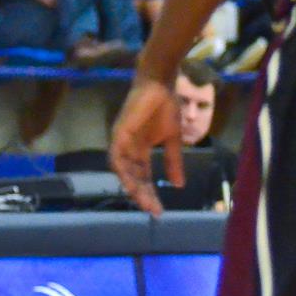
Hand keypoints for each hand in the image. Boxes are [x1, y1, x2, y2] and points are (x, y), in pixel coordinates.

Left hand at [109, 77, 182, 215]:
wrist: (161, 84)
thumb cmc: (166, 107)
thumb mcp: (173, 140)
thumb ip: (173, 162)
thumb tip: (178, 186)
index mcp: (141, 149)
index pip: (143, 176)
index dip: (150, 193)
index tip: (159, 210)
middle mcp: (129, 147)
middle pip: (132, 177)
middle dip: (142, 194)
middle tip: (153, 210)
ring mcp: (122, 140)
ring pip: (122, 170)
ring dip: (132, 186)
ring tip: (144, 200)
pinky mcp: (119, 131)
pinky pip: (116, 155)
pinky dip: (122, 170)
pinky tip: (131, 183)